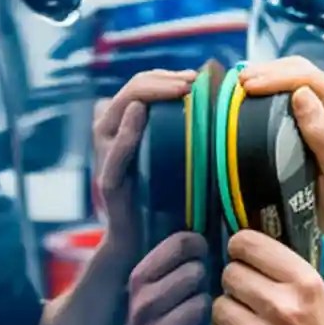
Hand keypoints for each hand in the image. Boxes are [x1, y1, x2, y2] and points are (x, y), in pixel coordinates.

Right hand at [93, 69, 196, 261]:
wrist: (150, 248)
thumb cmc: (171, 204)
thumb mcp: (180, 160)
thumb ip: (185, 133)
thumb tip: (215, 104)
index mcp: (127, 130)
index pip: (139, 87)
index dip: (163, 76)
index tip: (193, 78)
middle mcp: (112, 140)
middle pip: (129, 92)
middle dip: (160, 79)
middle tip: (190, 81)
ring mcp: (108, 160)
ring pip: (117, 111)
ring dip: (147, 92)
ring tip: (177, 88)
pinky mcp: (108, 183)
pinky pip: (115, 152)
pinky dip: (127, 130)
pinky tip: (140, 111)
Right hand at [125, 232, 210, 324]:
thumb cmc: (163, 322)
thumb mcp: (158, 288)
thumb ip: (175, 261)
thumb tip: (205, 230)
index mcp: (139, 274)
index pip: (181, 242)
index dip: (200, 248)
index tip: (200, 258)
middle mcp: (141, 298)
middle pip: (196, 270)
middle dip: (204, 281)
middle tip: (196, 293)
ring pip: (203, 299)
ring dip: (206, 307)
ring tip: (195, 316)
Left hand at [212, 231, 323, 324]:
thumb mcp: (316, 289)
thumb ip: (283, 265)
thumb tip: (244, 242)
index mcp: (304, 282)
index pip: (249, 244)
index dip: (240, 247)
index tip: (242, 254)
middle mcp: (282, 306)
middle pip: (230, 272)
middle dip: (236, 278)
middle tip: (248, 289)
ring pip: (219, 302)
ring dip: (229, 306)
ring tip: (246, 313)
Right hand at [239, 57, 323, 234]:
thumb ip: (320, 133)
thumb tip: (300, 95)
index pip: (305, 76)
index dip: (275, 76)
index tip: (247, 86)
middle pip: (296, 68)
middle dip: (266, 71)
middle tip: (238, 83)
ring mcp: (319, 105)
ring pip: (290, 75)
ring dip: (265, 76)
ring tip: (239, 87)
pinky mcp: (307, 114)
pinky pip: (285, 90)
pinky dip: (266, 88)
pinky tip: (249, 96)